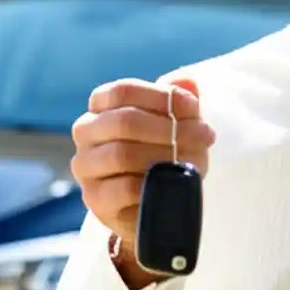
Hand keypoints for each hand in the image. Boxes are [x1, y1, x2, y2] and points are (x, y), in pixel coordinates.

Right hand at [71, 78, 214, 289]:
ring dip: (165, 155)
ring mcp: (86, 167)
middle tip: (204, 135)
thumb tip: (188, 82)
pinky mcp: (95, 199)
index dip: (161, 96)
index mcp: (100, 107)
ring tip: (195, 160)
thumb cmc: (163, 157)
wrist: (153, 207)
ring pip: (122, 154)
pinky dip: (153, 184)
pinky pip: (124, 188)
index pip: (123, 91)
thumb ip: (179, 102)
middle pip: (123, 121)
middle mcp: (86, 133)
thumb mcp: (175, 127)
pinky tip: (174, 183)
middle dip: (170, 127)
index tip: (194, 108)